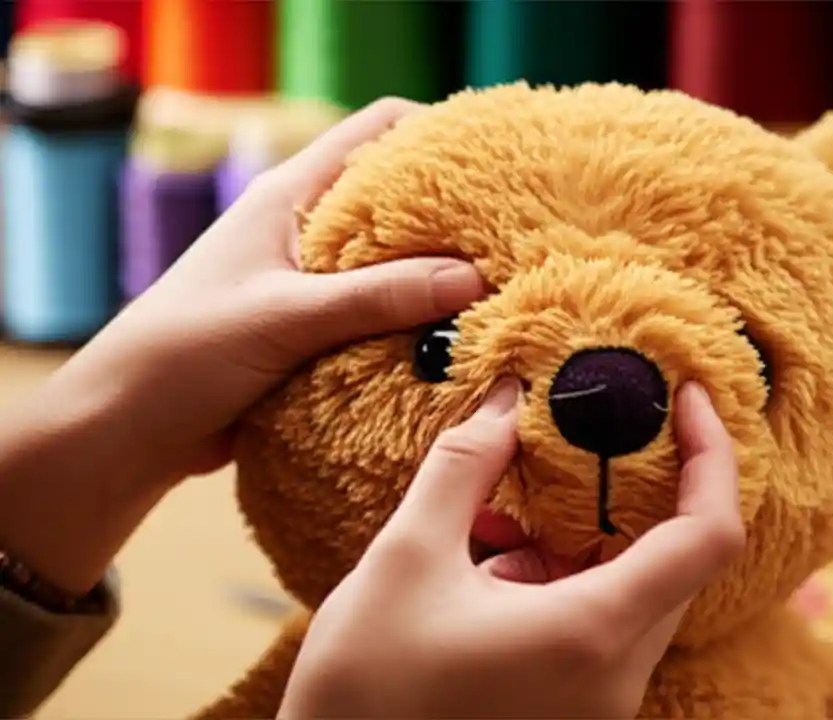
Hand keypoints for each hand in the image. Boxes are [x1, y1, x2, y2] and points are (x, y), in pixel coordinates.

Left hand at [0, 97, 488, 593]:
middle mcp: (303, 229)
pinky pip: (379, 315)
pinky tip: (452, 342)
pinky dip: (414, 325)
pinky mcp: (313, 331)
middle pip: (393, 199)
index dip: (434, 131)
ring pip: (390, 263)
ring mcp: (309, 281)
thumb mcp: (286, 317)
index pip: (374, 130)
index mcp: (288, 196)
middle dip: (452, 213)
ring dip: (436, 278)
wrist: (129, 429)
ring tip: (499, 291)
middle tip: (513, 236)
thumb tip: (472, 277)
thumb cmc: (185, 353)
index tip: (494, 159)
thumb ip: (377, 296)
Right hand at [280, 380, 745, 718]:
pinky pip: (602, 635)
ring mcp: (600, 708)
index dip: (714, 456)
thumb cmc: (361, 692)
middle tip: (591, 437)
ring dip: (588, 544)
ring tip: (499, 526)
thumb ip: (464, 465)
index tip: (687, 398)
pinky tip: (492, 575)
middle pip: (677, 563)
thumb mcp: (404, 559)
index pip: (709, 536)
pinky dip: (566, 587)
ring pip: (636, 598)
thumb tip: (508, 398)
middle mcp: (616, 680)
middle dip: (642, 493)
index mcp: (592, 634)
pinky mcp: (576, 719)